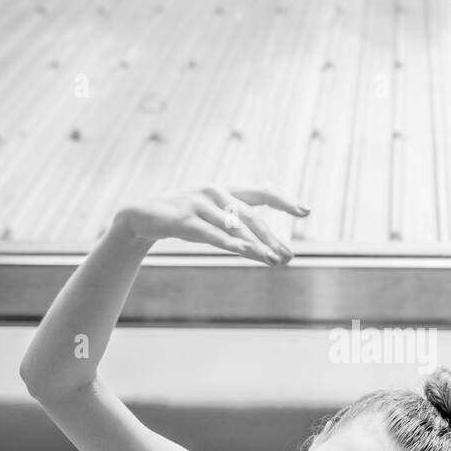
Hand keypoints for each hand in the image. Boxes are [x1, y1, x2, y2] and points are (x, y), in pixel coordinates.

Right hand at [114, 185, 305, 265]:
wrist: (144, 216)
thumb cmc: (187, 218)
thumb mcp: (216, 220)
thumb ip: (242, 229)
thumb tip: (275, 245)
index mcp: (227, 190)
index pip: (262, 192)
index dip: (284, 200)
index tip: (306, 211)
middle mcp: (216, 192)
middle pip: (251, 215)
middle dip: (271, 238)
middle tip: (289, 256)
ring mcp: (200, 204)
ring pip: (235, 226)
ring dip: (256, 245)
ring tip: (274, 260)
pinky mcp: (185, 219)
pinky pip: (212, 234)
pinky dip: (231, 243)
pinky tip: (247, 252)